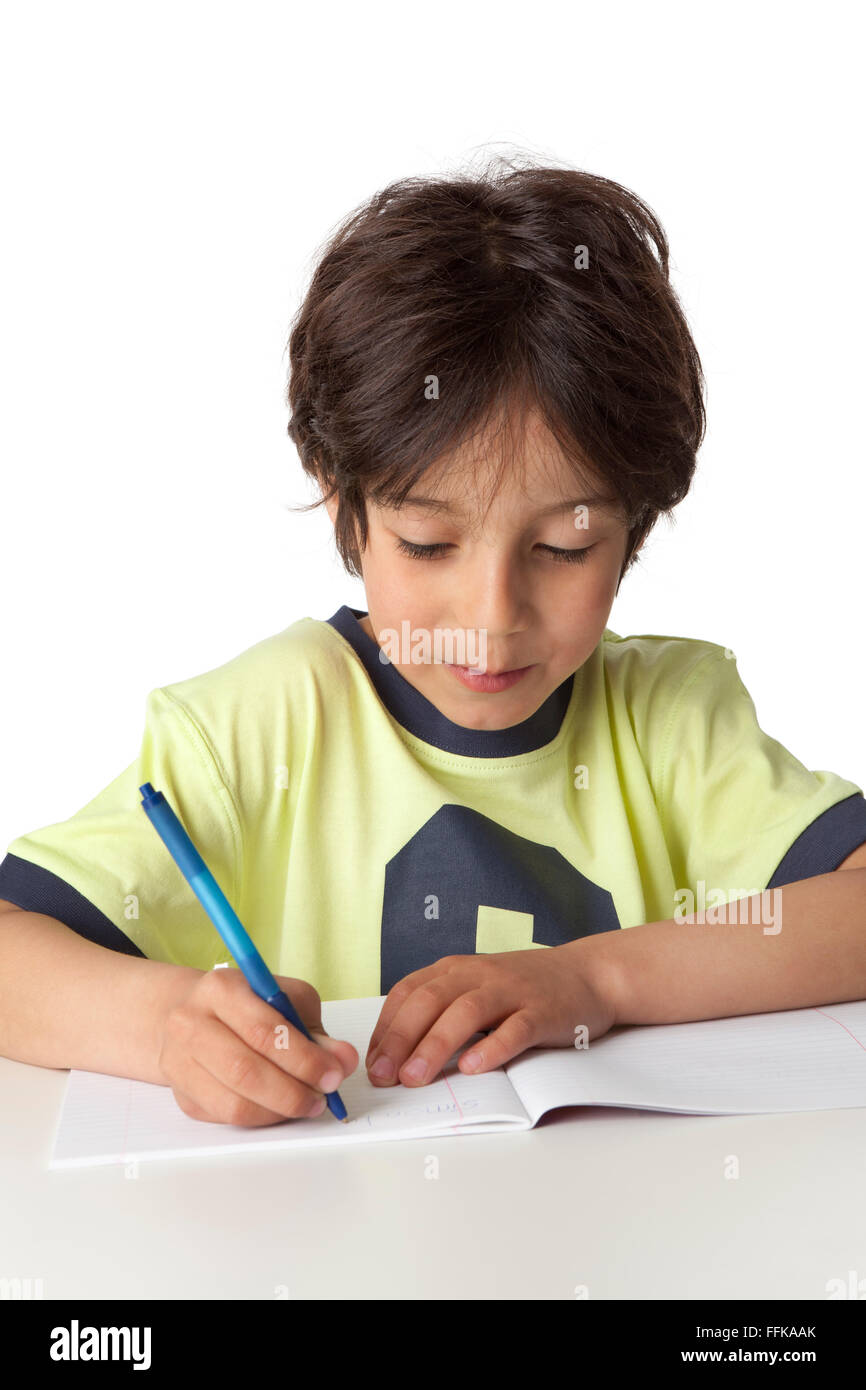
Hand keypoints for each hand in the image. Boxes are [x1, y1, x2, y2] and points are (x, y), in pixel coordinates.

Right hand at [158, 968, 357, 1125]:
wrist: (193, 1014)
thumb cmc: (247, 1004)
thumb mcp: (285, 999)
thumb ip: (314, 1030)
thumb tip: (342, 1060)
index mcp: (221, 988)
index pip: (263, 1030)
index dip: (303, 1058)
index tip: (333, 1074)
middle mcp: (190, 1023)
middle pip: (244, 1070)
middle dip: (293, 1090)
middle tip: (323, 1096)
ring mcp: (179, 1062)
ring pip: (234, 1103)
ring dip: (279, 1111)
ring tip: (307, 1104)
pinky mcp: (182, 1095)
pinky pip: (227, 1118)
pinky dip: (262, 1119)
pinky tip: (280, 1108)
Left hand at [365, 941, 616, 1086]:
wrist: (588, 974)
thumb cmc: (524, 989)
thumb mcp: (475, 989)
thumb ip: (442, 1011)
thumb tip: (397, 1055)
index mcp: (455, 970)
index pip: (408, 993)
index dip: (385, 1028)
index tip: (371, 1063)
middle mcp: (478, 975)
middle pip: (429, 1001)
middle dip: (401, 1040)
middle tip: (383, 1077)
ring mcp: (511, 991)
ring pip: (466, 1012)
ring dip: (435, 1045)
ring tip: (416, 1078)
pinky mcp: (541, 1011)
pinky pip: (514, 1029)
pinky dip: (491, 1047)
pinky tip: (473, 1067)